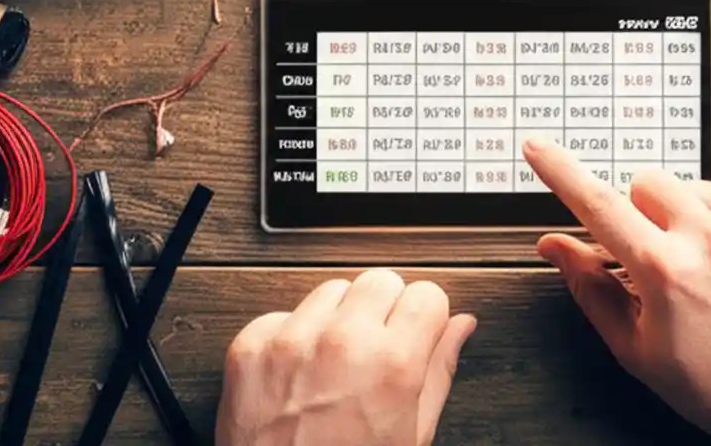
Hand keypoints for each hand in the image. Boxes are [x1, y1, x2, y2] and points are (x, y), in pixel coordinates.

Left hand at [215, 270, 476, 445]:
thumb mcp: (413, 434)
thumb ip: (439, 370)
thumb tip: (461, 325)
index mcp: (392, 366)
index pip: (428, 294)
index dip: (425, 317)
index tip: (417, 332)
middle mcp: (343, 344)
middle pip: (380, 280)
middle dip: (384, 309)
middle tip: (376, 347)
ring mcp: (291, 342)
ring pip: (332, 290)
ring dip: (338, 318)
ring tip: (334, 364)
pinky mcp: (250, 348)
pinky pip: (283, 314)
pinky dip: (292, 337)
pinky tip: (298, 375)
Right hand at [525, 138, 710, 445]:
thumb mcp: (635, 347)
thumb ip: (589, 287)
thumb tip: (556, 247)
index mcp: (666, 270)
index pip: (598, 203)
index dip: (561, 171)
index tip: (539, 147)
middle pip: (649, 183)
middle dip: (641, 214)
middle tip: (655, 257)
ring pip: (697, 189)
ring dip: (689, 219)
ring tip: (704, 270)